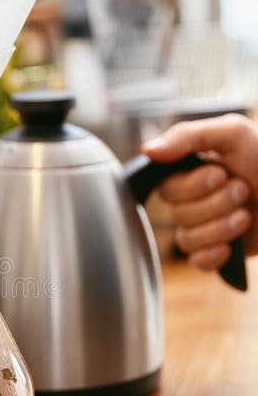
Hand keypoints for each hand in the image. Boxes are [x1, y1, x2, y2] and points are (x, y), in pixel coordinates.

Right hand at [142, 115, 257, 269]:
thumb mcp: (233, 133)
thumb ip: (186, 136)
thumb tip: (147, 150)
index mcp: (189, 173)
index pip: (166, 188)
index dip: (192, 186)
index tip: (221, 174)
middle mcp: (192, 201)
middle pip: (177, 214)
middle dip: (214, 204)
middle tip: (243, 190)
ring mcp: (203, 227)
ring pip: (187, 239)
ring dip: (221, 226)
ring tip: (247, 214)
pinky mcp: (217, 251)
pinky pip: (197, 261)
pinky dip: (212, 254)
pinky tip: (229, 246)